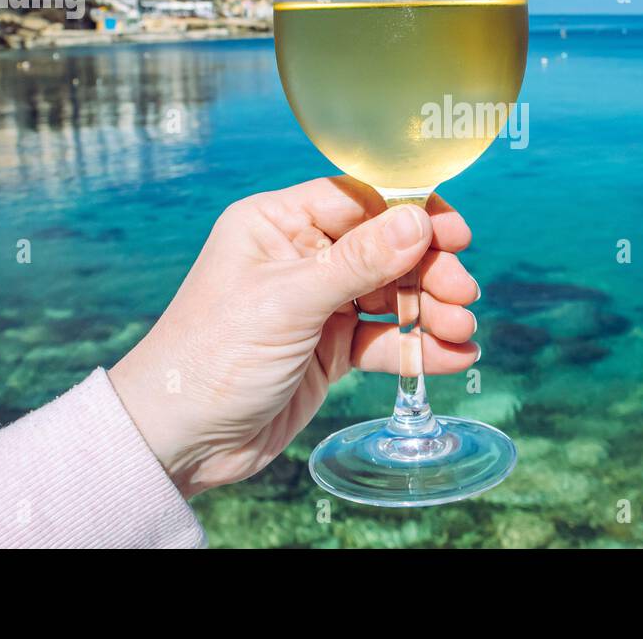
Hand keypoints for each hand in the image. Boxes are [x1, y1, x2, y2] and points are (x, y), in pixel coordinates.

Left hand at [108, 176, 479, 497]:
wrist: (179, 441)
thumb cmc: (210, 358)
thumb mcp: (288, 302)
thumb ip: (359, 262)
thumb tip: (419, 221)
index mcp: (276, 224)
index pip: (359, 202)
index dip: (411, 215)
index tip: (455, 235)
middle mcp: (299, 257)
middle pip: (385, 249)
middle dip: (428, 271)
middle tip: (462, 293)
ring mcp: (316, 305)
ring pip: (391, 296)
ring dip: (431, 312)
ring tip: (462, 331)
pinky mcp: (328, 350)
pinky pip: (384, 340)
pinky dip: (417, 348)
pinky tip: (450, 356)